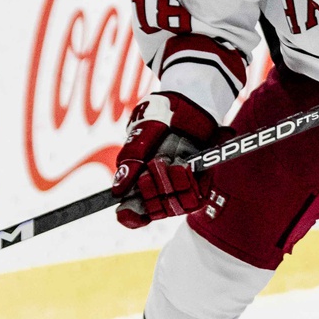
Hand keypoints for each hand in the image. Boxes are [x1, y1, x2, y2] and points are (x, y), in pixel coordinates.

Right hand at [112, 92, 216, 228]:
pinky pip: (197, 197)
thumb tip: (117, 191)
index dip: (130, 216)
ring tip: (173, 162)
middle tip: (156, 164)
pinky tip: (185, 165)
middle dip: (153, 191)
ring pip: (175, 207)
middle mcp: (160, 187)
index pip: (132, 211)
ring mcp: (180, 185)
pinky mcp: (201, 181)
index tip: (129, 212)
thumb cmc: (161, 116)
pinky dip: (191, 183)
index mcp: (139, 179)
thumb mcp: (140, 134)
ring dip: (172, 186)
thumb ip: (130, 160)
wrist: (192, 102)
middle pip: (154, 210)